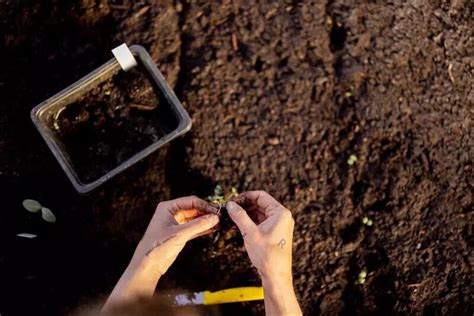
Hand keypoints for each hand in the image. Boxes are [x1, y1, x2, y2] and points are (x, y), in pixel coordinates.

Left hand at [103, 196, 218, 310]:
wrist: (147, 266)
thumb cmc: (157, 247)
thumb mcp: (180, 234)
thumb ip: (199, 225)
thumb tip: (215, 218)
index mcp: (168, 207)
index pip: (191, 201)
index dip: (205, 205)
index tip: (216, 211)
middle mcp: (171, 213)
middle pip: (194, 209)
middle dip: (206, 213)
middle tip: (220, 217)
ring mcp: (175, 224)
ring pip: (194, 219)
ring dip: (206, 221)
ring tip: (219, 223)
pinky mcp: (178, 234)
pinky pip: (193, 228)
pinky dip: (202, 228)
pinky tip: (212, 229)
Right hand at [226, 191, 293, 280]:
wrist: (276, 275)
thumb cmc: (267, 255)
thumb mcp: (250, 232)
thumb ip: (239, 216)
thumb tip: (231, 205)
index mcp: (280, 213)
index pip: (261, 196)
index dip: (245, 197)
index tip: (233, 201)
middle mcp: (282, 217)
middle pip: (260, 204)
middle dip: (244, 206)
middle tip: (230, 209)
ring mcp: (279, 225)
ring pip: (259, 214)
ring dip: (246, 215)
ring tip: (231, 218)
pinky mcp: (275, 233)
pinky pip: (261, 223)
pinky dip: (250, 223)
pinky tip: (238, 226)